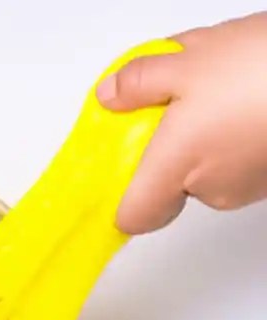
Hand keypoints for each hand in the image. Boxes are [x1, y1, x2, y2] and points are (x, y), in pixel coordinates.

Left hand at [97, 12, 266, 234]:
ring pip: (210, 168)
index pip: (135, 216)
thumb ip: (138, 83)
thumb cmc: (263, 69)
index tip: (119, 168)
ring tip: (225, 86)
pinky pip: (242, 158)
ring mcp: (251, 185)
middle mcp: (213, 188)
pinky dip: (239, 133)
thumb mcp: (185, 60)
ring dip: (208, 134)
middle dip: (170, 145)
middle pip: (173, 183)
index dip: (124, 198)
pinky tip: (252, 94)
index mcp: (176, 167)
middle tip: (179, 98)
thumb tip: (109, 97)